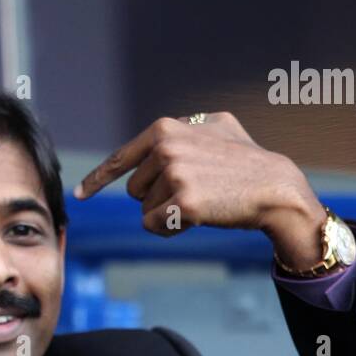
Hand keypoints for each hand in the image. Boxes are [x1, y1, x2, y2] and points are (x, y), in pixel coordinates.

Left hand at [74, 111, 327, 270]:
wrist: (275, 188)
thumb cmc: (247, 160)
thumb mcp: (215, 126)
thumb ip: (182, 129)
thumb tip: (158, 136)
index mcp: (166, 129)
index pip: (121, 158)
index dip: (98, 180)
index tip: (80, 195)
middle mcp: (166, 148)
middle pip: (135, 191)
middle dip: (157, 197)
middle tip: (194, 192)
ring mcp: (174, 175)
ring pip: (145, 210)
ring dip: (166, 213)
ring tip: (202, 202)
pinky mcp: (183, 204)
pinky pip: (154, 226)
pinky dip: (169, 229)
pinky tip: (196, 219)